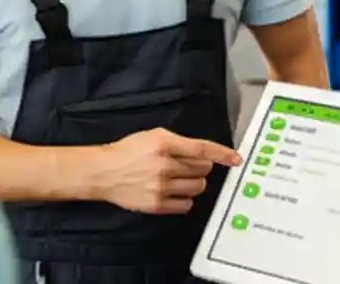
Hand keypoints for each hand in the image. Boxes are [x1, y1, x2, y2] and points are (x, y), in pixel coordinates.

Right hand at [90, 128, 241, 214]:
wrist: (104, 171)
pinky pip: (186, 205)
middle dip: (201, 168)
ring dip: (195, 182)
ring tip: (181, 179)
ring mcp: (161, 187)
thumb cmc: (128, 151)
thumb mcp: (153, 136)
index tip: (236, 159)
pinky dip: (185, 199)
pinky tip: (175, 192)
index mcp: (164, 144)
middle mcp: (164, 165)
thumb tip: (202, 153)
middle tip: (190, 166)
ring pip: (197, 187)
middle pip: (202, 170)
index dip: (222, 154)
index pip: (201, 149)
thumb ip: (178, 142)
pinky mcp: (156, 204)